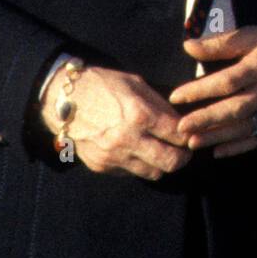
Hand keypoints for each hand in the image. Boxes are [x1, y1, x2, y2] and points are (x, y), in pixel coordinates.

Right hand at [40, 65, 190, 180]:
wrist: (64, 100)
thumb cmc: (103, 85)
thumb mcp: (136, 84)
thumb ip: (160, 105)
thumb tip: (180, 122)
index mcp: (140, 115)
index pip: (178, 135)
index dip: (190, 135)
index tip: (191, 133)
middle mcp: (128, 139)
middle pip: (171, 162)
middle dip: (183, 157)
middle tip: (184, 150)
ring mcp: (114, 156)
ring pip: (153, 173)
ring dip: (161, 164)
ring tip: (162, 151)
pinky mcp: (102, 167)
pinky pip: (130, 172)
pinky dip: (138, 164)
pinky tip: (136, 150)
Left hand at [168, 24, 256, 158]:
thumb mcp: (251, 34)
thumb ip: (220, 42)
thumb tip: (188, 47)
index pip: (229, 81)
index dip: (201, 90)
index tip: (177, 97)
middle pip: (236, 108)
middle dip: (207, 120)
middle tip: (181, 128)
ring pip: (246, 127)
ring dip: (218, 137)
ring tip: (193, 142)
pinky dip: (238, 148)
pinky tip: (218, 152)